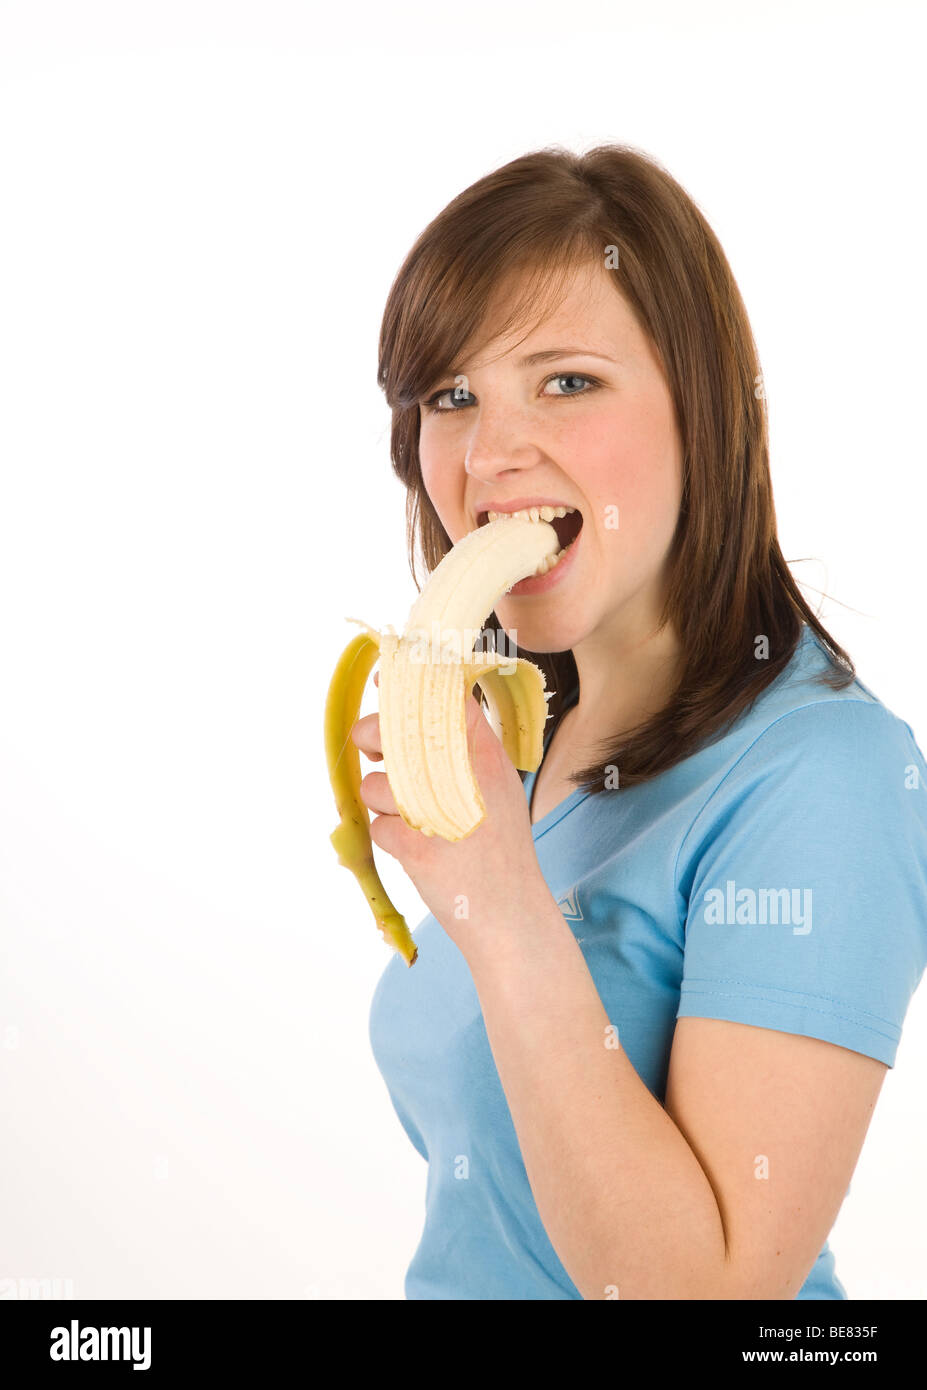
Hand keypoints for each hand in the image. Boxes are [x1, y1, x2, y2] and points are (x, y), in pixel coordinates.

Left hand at [351, 672, 548, 958]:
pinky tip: (417, 848)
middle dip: (370, 737)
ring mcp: (439, 811)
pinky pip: (379, 826)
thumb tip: (408, 724)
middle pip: (393, 732)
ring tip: (412, 818)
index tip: (384, 680)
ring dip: (382, 801)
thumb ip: (464, 752)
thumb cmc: (501, 852)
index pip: (446, 698)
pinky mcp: (417, 848)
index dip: (407, 684)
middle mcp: (465, 775)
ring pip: (377, 784)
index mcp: (487, 755)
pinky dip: (390, 837)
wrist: (512, 915)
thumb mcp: (497, 788)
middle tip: (373, 749)